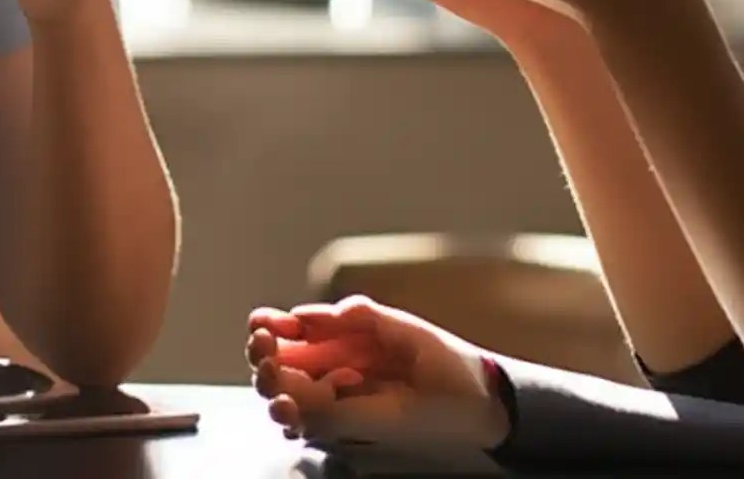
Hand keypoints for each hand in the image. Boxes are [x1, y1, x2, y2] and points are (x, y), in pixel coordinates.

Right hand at [246, 296, 509, 448]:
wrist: (483, 404)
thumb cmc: (450, 364)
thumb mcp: (409, 331)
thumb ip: (364, 318)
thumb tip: (310, 312)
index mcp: (346, 343)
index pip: (295, 334)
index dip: (271, 328)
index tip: (260, 323)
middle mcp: (335, 373)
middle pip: (279, 366)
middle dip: (262, 357)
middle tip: (263, 348)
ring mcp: (340, 404)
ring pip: (285, 397)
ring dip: (272, 387)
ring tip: (277, 378)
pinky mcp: (351, 430)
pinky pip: (309, 425)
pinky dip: (296, 415)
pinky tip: (294, 404)